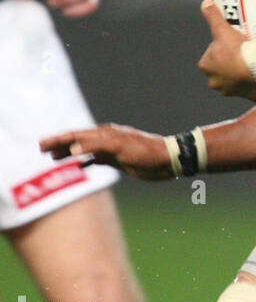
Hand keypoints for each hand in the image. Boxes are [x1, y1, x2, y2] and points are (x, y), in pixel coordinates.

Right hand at [40, 123, 173, 179]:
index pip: (76, 135)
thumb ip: (96, 146)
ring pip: (85, 151)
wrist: (167, 161)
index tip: (42, 145)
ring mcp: (111, 150)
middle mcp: (106, 140)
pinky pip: (96, 160)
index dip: (59, 140)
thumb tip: (73, 148)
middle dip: (60, 145)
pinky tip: (78, 168)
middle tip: (42, 150)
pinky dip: (85, 163)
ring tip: (54, 159)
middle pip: (78, 141)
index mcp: (105, 133)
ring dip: (69, 153)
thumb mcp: (120, 147)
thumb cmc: (146, 152)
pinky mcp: (118, 161)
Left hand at [198, 0, 255, 100]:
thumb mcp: (222, 29)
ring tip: (252, 67)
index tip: (231, 45)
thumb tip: (205, 3)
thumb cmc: (236, 49)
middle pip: (221, 71)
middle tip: (242, 55)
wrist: (255, 66)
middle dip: (229, 66)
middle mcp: (215, 81)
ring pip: (234, 83)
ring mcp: (230, 90)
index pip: (210, 57)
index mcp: (206, 66)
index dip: (220, 50)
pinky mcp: (246, 95)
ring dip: (240, 77)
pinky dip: (255, 90)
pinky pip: (251, 93)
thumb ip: (213, 16)